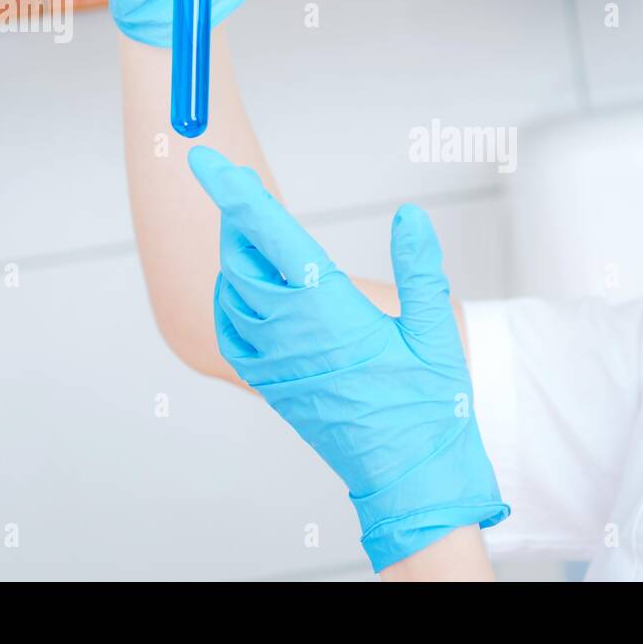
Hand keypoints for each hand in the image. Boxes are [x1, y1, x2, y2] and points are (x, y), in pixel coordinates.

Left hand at [187, 146, 509, 571]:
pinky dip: (232, 299)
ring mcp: (275, 364)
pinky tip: (249, 289)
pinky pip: (233, 332)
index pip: (271, 238)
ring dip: (234, 256)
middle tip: (241, 187)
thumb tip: (409, 215)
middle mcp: (291, 337)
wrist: (408, 482)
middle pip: (240, 260)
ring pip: (231, 295)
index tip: (205, 160)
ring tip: (250, 231)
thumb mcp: (437, 335)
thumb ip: (421, 269)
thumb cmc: (428, 412)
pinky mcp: (272, 385)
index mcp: (331, 315)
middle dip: (236, 218)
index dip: (236, 194)